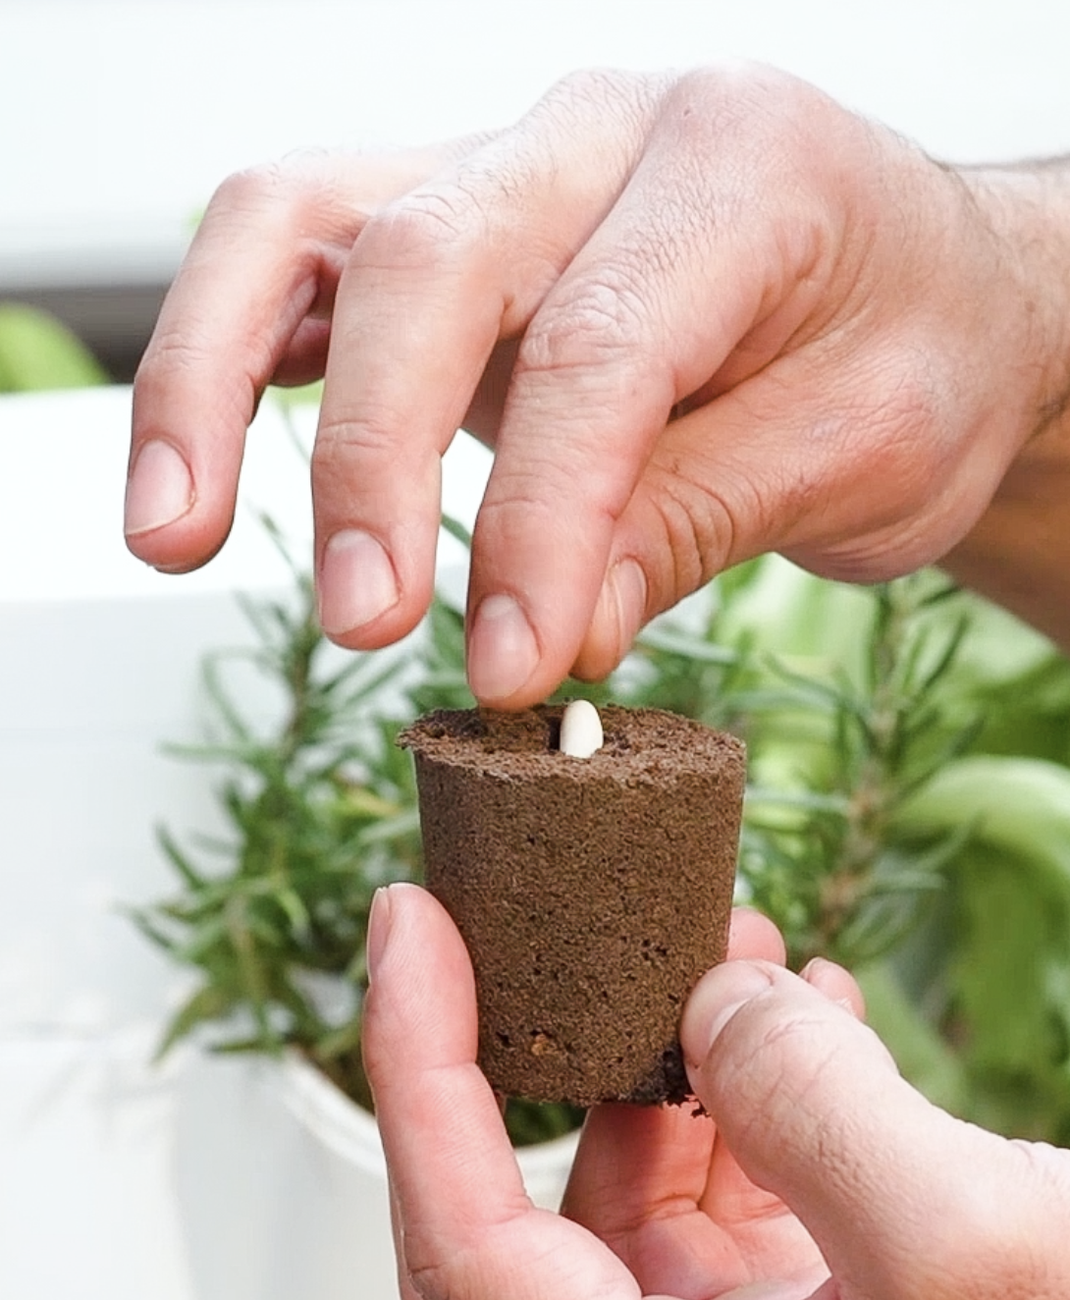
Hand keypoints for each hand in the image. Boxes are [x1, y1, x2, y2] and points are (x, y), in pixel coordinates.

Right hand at [127, 66, 1069, 704]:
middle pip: (426, 261)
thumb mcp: (859, 450)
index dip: (540, 521)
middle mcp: (600, 132)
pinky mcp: (446, 225)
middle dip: (376, 461)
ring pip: (303, 224)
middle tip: (365, 626)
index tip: (513, 666)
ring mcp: (506, 164)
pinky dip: (224, 359)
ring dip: (213, 381)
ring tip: (175, 532)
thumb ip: (693, 524)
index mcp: (739, 162)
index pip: (598, 346)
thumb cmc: (911, 354)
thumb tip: (546, 631)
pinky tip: (195, 469)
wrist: (921, 293)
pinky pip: (297, 261)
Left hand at [362, 883, 1069, 1297]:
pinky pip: (749, 1179)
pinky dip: (771, 1085)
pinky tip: (818, 1012)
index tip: (406, 918)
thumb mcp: (963, 1255)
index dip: (413, 1065)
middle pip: (557, 1181)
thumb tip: (723, 992)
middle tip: (609, 904)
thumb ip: (824, 1115)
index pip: (461, 1238)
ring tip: (739, 942)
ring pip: (658, 1166)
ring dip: (690, 1039)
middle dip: (587, 1018)